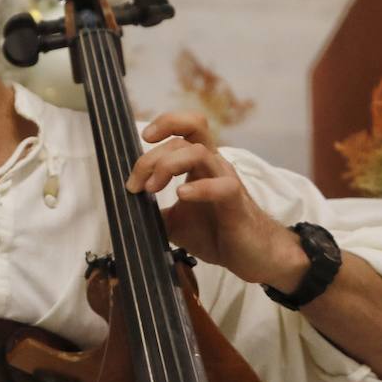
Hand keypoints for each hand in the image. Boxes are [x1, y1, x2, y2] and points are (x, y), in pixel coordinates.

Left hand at [126, 112, 306, 288]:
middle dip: (152, 156)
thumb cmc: (217, 234)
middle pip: (187, 134)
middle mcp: (215, 164)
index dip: (163, 124)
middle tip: (136, 185)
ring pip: (199, 153)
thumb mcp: (176, 223)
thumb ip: (155, 212)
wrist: (253, 257)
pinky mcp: (236, 203)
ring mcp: (227, 181)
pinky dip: (198, 188)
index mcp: (201, 164)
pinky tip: (182, 197)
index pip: (186, 126)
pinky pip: (222, 186)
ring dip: (168, 166)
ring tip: (153, 190)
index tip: (142, 141)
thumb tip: (128, 212)